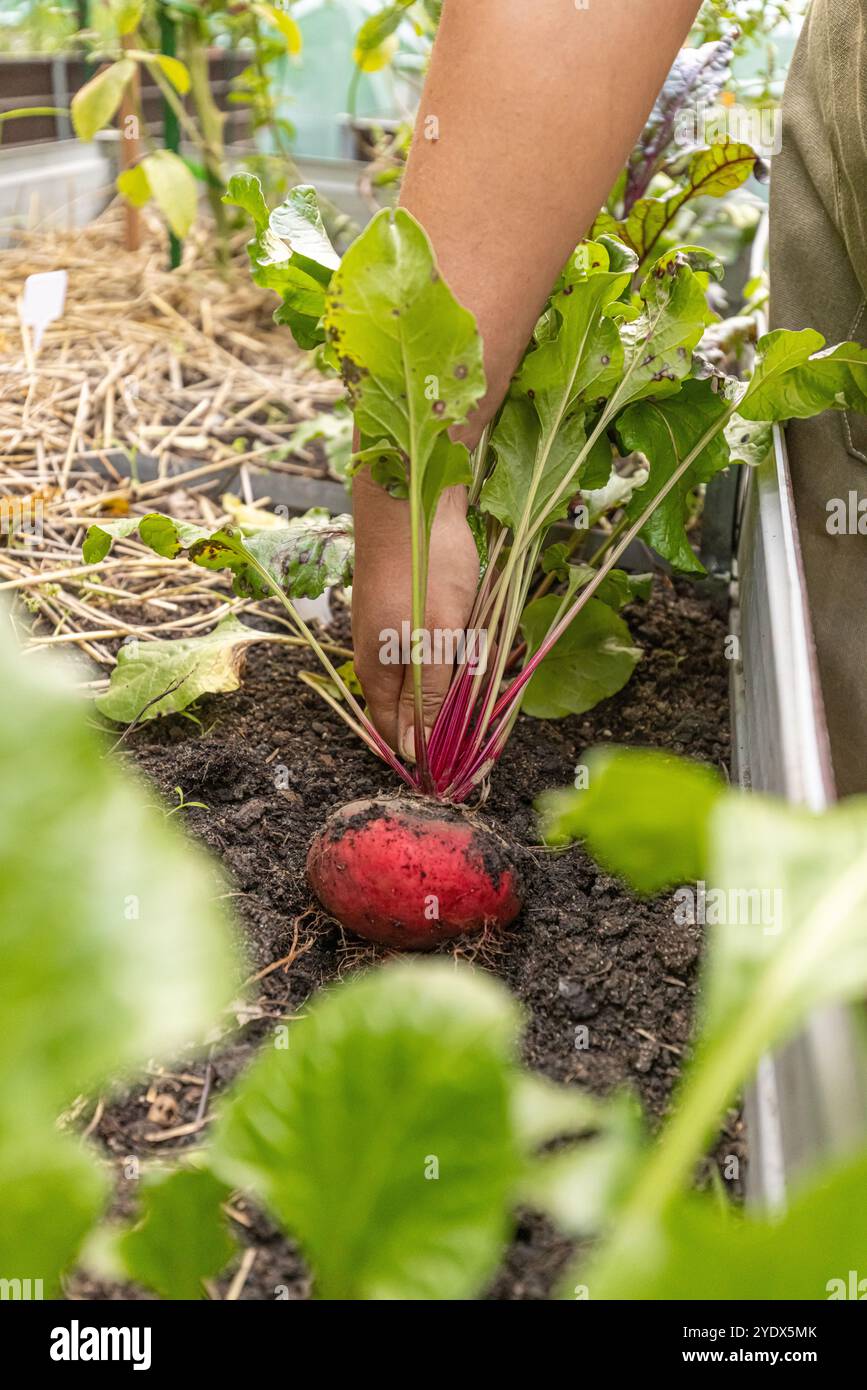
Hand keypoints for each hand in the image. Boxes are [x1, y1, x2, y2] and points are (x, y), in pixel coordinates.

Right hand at [351, 470, 480, 760]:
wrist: (417, 499)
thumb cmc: (421, 571)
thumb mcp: (432, 642)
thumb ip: (428, 698)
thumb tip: (418, 754)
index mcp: (378, 674)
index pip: (397, 734)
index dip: (428, 754)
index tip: (465, 765)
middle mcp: (384, 657)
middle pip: (420, 705)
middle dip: (454, 710)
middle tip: (485, 702)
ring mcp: (400, 631)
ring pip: (438, 673)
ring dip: (465, 673)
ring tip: (483, 652)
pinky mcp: (420, 609)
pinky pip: (445, 644)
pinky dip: (466, 645)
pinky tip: (482, 631)